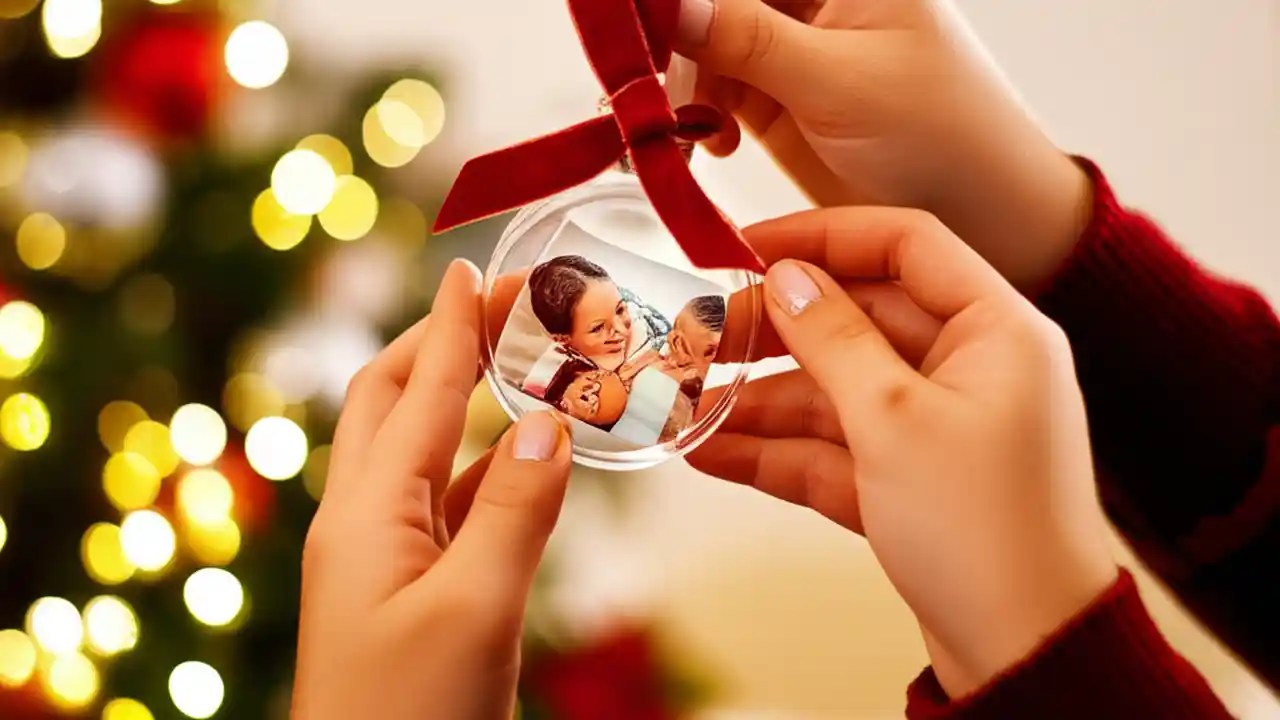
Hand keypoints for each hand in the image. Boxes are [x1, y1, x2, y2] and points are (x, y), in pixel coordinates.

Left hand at [293, 260, 571, 718]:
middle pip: (390, 404)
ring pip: (421, 454)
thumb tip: (547, 422)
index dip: (452, 326)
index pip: (416, 393)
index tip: (480, 267)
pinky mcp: (411, 593)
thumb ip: (517, 512)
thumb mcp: (475, 612)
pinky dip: (486, 468)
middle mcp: (364, 524)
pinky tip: (523, 459)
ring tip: (519, 365)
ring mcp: (383, 560)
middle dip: (439, 344)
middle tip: (500, 304)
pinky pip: (447, 507)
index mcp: (367, 516)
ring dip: (464, 402)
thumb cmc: (411, 719)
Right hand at [676, 0, 1092, 290]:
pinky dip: (700, 116)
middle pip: (716, 3)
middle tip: (646, 83)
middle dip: (676, 36)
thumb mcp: (839, 81)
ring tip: (685, 128)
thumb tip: (669, 4)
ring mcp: (794, 47)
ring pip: (704, 43)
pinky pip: (716, 90)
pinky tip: (712, 142)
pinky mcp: (779, 97)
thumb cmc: (945, 134)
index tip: (636, 21)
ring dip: (682, 83)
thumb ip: (747, 39)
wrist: (983, 218)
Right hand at [690, 208, 1116, 696]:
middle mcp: (969, 370)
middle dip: (774, 333)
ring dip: (760, 402)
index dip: (823, 235)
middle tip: (699, 337)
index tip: (746, 247)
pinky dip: (777, 453)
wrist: (1026, 653)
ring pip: (835, 394)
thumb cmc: (984, 529)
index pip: (905, 245)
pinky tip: (710, 454)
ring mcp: (936, 430)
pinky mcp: (909, 484)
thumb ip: (834, 339)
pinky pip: (834, 451)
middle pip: (858, 322)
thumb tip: (787, 278)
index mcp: (994, 330)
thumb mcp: (893, 420)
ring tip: (683, 407)